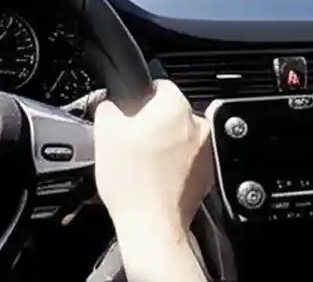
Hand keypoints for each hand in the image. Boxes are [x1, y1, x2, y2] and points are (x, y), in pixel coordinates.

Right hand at [93, 80, 212, 236]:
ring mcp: (206, 152)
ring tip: (141, 164)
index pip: (158, 85)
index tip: (127, 114)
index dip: (138, 99)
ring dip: (163, 145)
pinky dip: (173, 166)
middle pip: (169, 113)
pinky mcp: (207, 175)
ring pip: (179, 137)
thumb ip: (107, 107)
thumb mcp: (105, 133)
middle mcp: (198, 125)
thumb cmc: (132, 182)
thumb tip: (109, 103)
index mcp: (176, 107)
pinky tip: (154, 178)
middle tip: (129, 142)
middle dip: (150, 124)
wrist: (152, 226)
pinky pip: (187, 160)